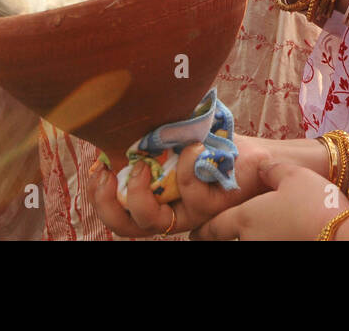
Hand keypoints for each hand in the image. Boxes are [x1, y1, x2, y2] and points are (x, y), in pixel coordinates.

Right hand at [87, 134, 274, 237]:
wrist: (251, 153)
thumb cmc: (209, 143)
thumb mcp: (171, 134)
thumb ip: (146, 135)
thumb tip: (114, 121)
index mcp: (152, 197)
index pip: (115, 211)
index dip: (99, 198)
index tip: (97, 170)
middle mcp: (167, 210)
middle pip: (126, 227)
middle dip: (108, 206)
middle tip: (109, 178)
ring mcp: (189, 213)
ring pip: (152, 223)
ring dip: (139, 195)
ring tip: (142, 167)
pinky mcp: (211, 208)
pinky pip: (190, 193)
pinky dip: (188, 166)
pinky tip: (195, 146)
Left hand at [192, 162, 341, 240]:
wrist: (342, 234)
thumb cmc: (315, 202)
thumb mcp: (292, 175)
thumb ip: (271, 170)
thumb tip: (260, 168)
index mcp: (245, 218)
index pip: (211, 229)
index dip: (202, 231)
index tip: (195, 233)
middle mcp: (249, 240)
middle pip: (227, 242)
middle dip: (224, 236)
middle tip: (223, 232)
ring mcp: (265, 250)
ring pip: (247, 244)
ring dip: (249, 238)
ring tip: (261, 229)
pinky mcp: (282, 252)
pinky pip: (268, 244)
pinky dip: (270, 239)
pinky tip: (282, 234)